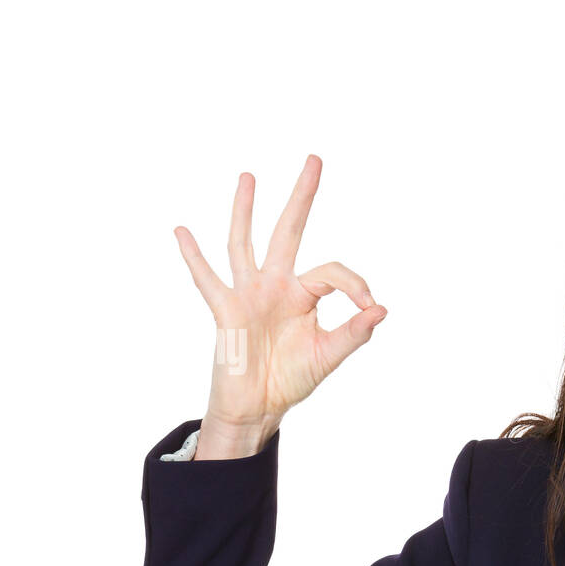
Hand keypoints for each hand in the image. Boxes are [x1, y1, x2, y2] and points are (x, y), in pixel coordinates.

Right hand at [173, 154, 386, 453]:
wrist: (259, 406)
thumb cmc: (290, 378)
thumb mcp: (329, 355)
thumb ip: (355, 333)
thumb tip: (382, 308)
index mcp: (303, 294)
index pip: (333, 272)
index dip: (356, 285)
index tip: (369, 306)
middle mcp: (275, 285)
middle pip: (289, 231)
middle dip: (302, 197)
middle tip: (316, 159)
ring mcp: (248, 294)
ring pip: (245, 243)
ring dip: (246, 211)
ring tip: (249, 177)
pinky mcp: (226, 310)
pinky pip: (208, 279)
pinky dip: (194, 257)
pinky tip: (182, 231)